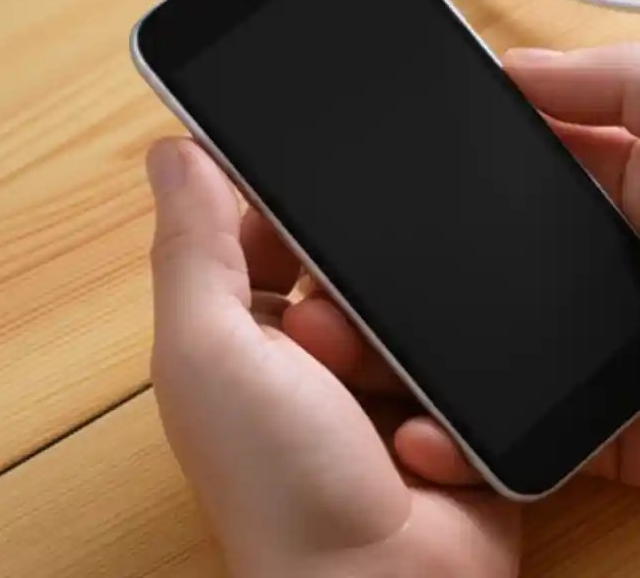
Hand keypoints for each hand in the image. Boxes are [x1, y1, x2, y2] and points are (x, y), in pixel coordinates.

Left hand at [145, 139, 518, 576]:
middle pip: (347, 268)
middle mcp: (306, 362)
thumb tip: (174, 150)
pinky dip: (448, 397)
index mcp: (238, 338)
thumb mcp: (211, 350)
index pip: (260, 233)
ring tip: (388, 406)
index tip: (309, 199)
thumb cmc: (280, 490)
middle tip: (342, 338)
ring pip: (414, 310)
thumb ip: (193, 248)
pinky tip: (422, 442)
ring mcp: (379, 391)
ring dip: (405, 348)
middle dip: (355, 295)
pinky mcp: (447, 415)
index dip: (282, 214)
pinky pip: (465, 360)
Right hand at [305, 43, 639, 501]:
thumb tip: (517, 66)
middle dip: (394, 266)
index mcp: (606, 186)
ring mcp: (581, 349)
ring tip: (339, 348)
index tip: (364, 174)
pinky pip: (510, 434)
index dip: (432, 168)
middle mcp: (582, 265)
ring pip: (471, 347)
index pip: (496, 168)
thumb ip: (630, 83)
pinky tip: (419, 431)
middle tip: (323, 272)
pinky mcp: (590, 425)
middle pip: (466, 259)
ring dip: (408, 351)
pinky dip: (461, 439)